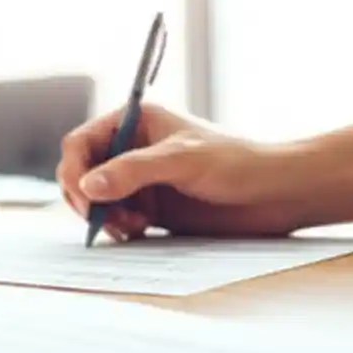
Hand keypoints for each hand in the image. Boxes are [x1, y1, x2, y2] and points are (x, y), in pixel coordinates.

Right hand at [56, 104, 301, 239]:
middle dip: (88, 198)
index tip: (87, 199)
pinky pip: (116, 217)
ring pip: (96, 199)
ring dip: (105, 216)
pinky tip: (142, 230)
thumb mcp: (182, 160)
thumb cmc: (238, 163)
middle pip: (82, 173)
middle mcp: (132, 148)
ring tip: (133, 226)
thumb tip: (88, 187)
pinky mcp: (151, 206)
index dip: (75, 170)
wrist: (278, 194)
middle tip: (106, 219)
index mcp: (134, 122)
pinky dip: (119, 228)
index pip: (81, 143)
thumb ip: (132, 171)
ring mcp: (140, 179)